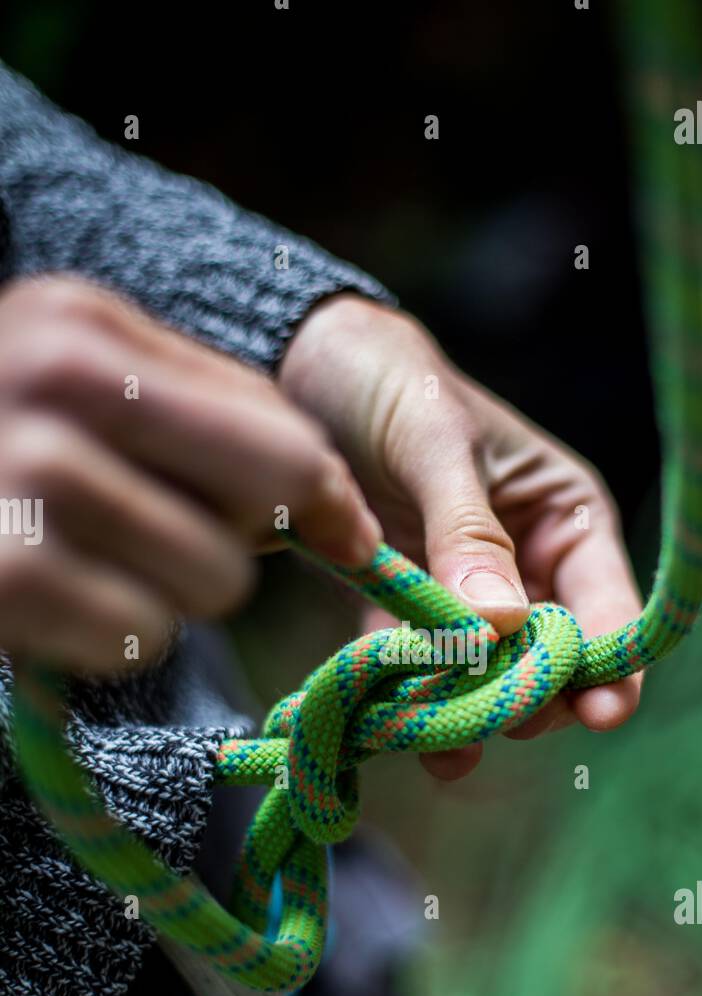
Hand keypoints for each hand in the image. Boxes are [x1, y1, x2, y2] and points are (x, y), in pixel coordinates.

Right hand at [0, 277, 380, 672]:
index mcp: (86, 324)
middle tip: (161, 540)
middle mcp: (59, 382)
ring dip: (169, 595)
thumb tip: (344, 513)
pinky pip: (141, 639)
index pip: (278, 423)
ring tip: (91, 566)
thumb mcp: (70, 381)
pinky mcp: (5, 580)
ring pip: (213, 582)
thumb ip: (200, 416)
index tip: (326, 529)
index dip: (316, 491)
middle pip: (265, 495)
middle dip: (236, 537)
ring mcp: (29, 479)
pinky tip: (56, 607)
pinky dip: (113, 640)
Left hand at [280, 293, 642, 779]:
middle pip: (553, 661)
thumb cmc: (387, 382)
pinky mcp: (404, 611)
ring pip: (485, 678)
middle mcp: (528, 565)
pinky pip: (414, 667)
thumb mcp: (434, 444)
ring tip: (442, 743)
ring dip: (467, 712)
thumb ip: (467, 533)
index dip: (612, 665)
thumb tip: (504, 625)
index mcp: (565, 517)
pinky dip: (406, 699)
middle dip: (531, 699)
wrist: (295, 365)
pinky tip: (391, 729)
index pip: (611, 606)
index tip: (601, 714)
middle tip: (499, 723)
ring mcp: (466, 596)